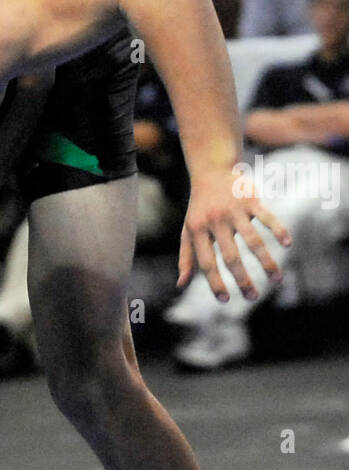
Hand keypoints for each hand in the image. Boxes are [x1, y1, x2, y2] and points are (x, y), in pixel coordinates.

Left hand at [178, 167, 291, 300]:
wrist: (211, 169)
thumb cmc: (199, 207)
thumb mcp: (188, 230)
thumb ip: (186, 258)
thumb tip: (181, 285)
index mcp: (198, 230)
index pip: (206, 262)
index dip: (215, 282)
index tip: (225, 300)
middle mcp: (216, 221)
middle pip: (231, 256)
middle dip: (243, 279)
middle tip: (253, 297)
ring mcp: (235, 210)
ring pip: (253, 241)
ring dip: (266, 261)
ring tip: (277, 279)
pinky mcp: (251, 200)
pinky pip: (267, 217)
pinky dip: (279, 230)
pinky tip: (288, 245)